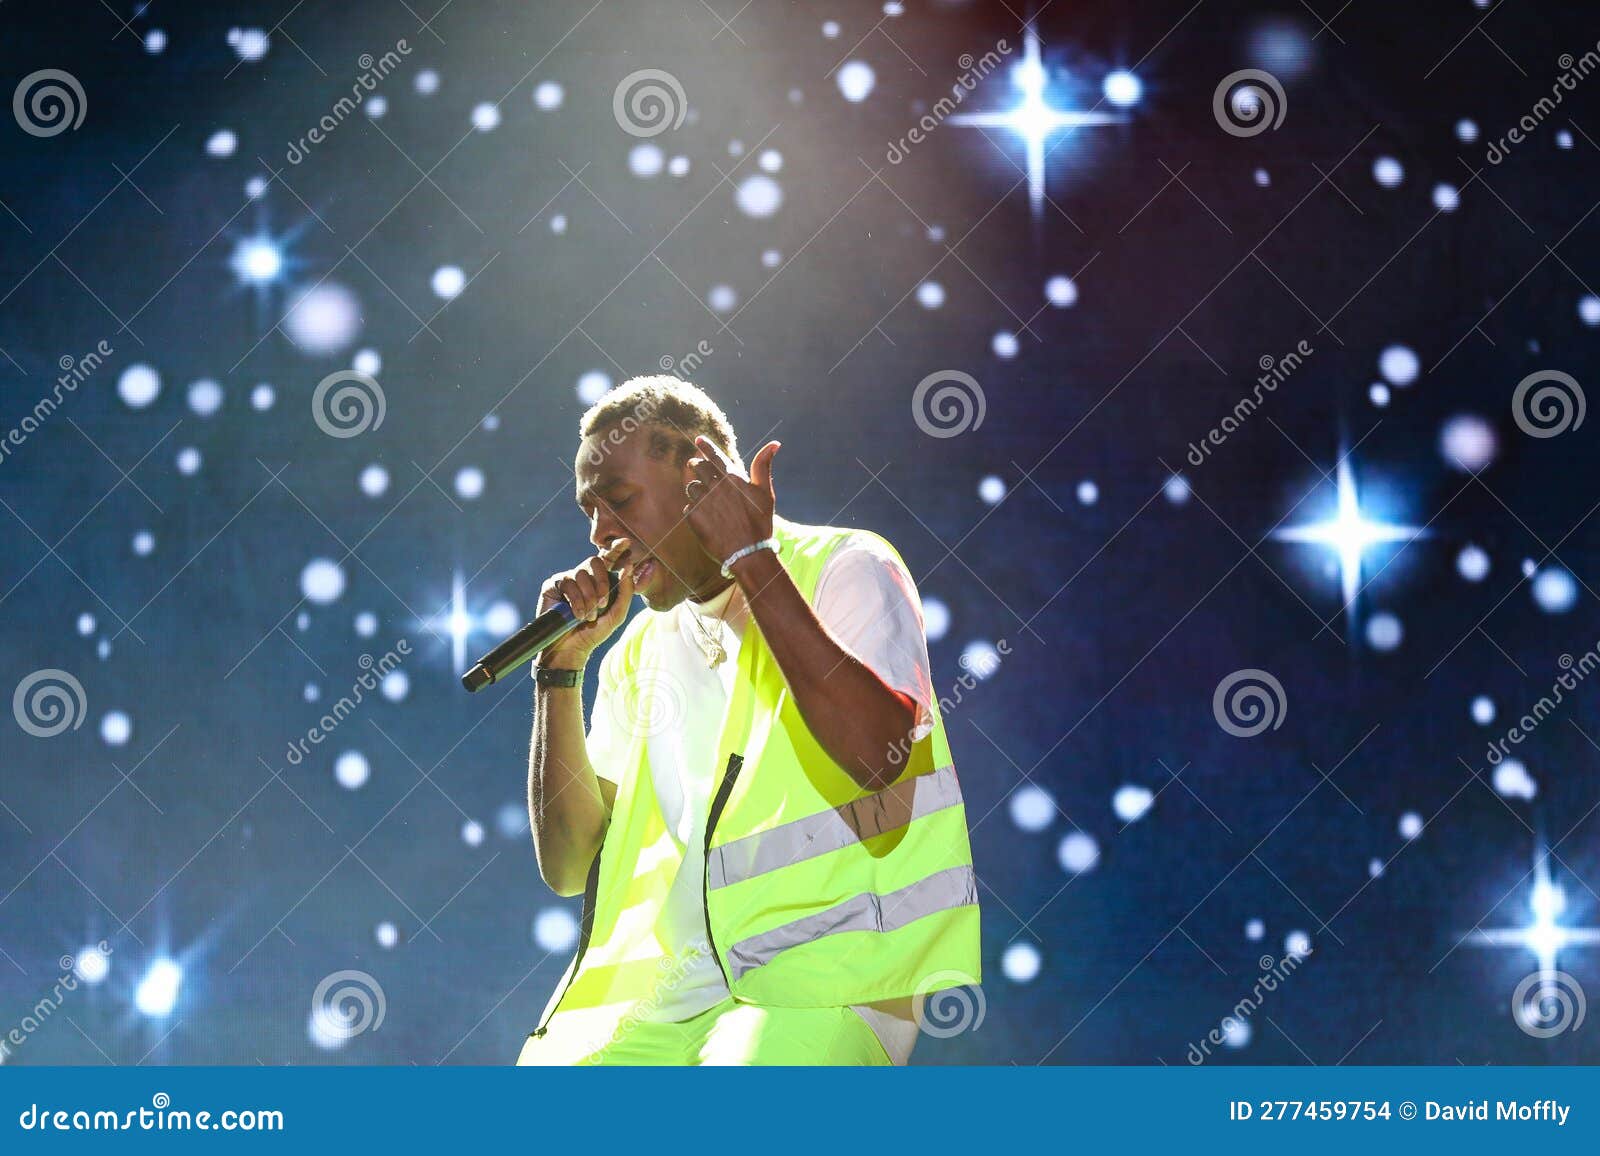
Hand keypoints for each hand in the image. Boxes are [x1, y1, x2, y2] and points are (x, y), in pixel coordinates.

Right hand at [535, 537, 635, 666]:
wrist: (571, 648)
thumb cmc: (594, 632)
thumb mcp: (617, 614)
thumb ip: (626, 592)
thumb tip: (629, 567)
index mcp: (599, 580)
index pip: (608, 559)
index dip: (615, 549)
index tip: (626, 541)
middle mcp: (583, 577)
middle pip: (595, 562)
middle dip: (603, 583)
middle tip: (602, 604)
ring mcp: (567, 579)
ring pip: (582, 574)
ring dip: (589, 598)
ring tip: (588, 616)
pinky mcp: (552, 585)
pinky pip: (568, 582)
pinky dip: (576, 601)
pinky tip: (576, 615)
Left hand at [683, 435, 779, 565]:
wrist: (748, 552)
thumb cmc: (760, 522)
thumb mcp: (765, 492)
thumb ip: (763, 466)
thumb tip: (775, 443)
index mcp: (732, 477)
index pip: (714, 455)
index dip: (705, 446)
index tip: (698, 439)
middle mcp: (715, 486)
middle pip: (698, 467)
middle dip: (695, 465)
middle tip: (695, 465)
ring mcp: (702, 501)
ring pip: (691, 487)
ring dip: (696, 490)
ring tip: (705, 500)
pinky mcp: (693, 517)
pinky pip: (688, 507)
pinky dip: (694, 510)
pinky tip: (705, 519)